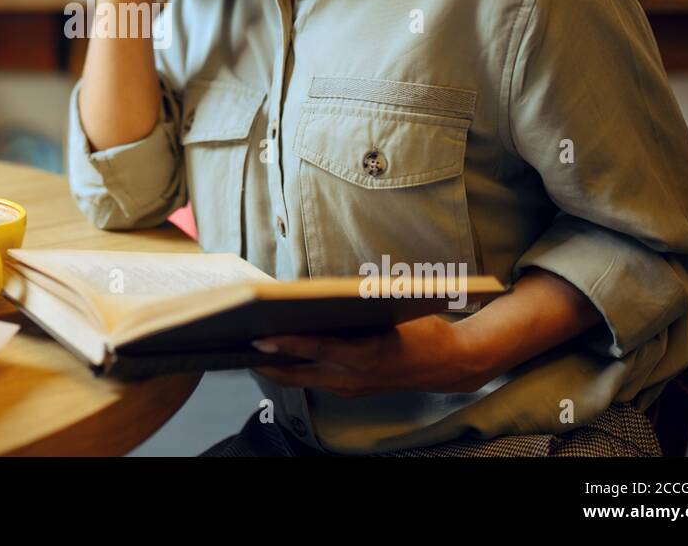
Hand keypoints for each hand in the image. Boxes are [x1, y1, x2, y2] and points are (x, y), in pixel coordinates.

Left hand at [251, 315, 492, 397]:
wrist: (449, 365)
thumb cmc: (422, 330)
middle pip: (297, 374)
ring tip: (251, 348)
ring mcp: (351, 388)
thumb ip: (354, 306)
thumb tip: (314, 296)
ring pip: (302, 381)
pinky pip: (315, 381)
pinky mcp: (351, 391)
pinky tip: (281, 355)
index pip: (315, 349)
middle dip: (266, 362)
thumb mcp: (392, 310)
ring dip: (277, 367)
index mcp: (365, 355)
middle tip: (237, 345)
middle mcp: (353, 377)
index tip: (259, 337)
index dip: (285, 344)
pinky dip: (295, 370)